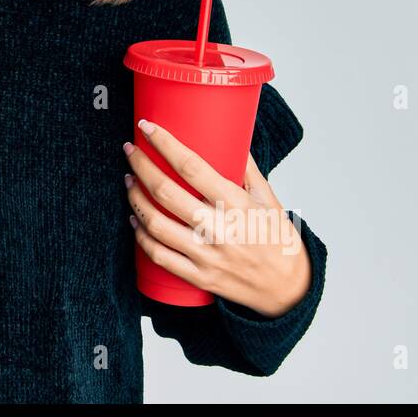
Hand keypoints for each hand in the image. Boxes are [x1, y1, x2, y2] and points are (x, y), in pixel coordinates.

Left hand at [123, 118, 310, 317]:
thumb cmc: (278, 239)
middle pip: (166, 192)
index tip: (148, 127)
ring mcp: (207, 255)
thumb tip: (230, 137)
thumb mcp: (269, 198)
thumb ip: (247, 168)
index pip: (192, 167)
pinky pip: (159, 256)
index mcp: (237, 203)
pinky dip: (141, 236)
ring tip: (130, 182)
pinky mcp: (199, 277)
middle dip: (141, 167)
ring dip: (135, 199)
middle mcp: (219, 229)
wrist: (288, 289)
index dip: (165, 144)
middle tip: (130, 151)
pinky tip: (135, 221)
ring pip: (156, 224)